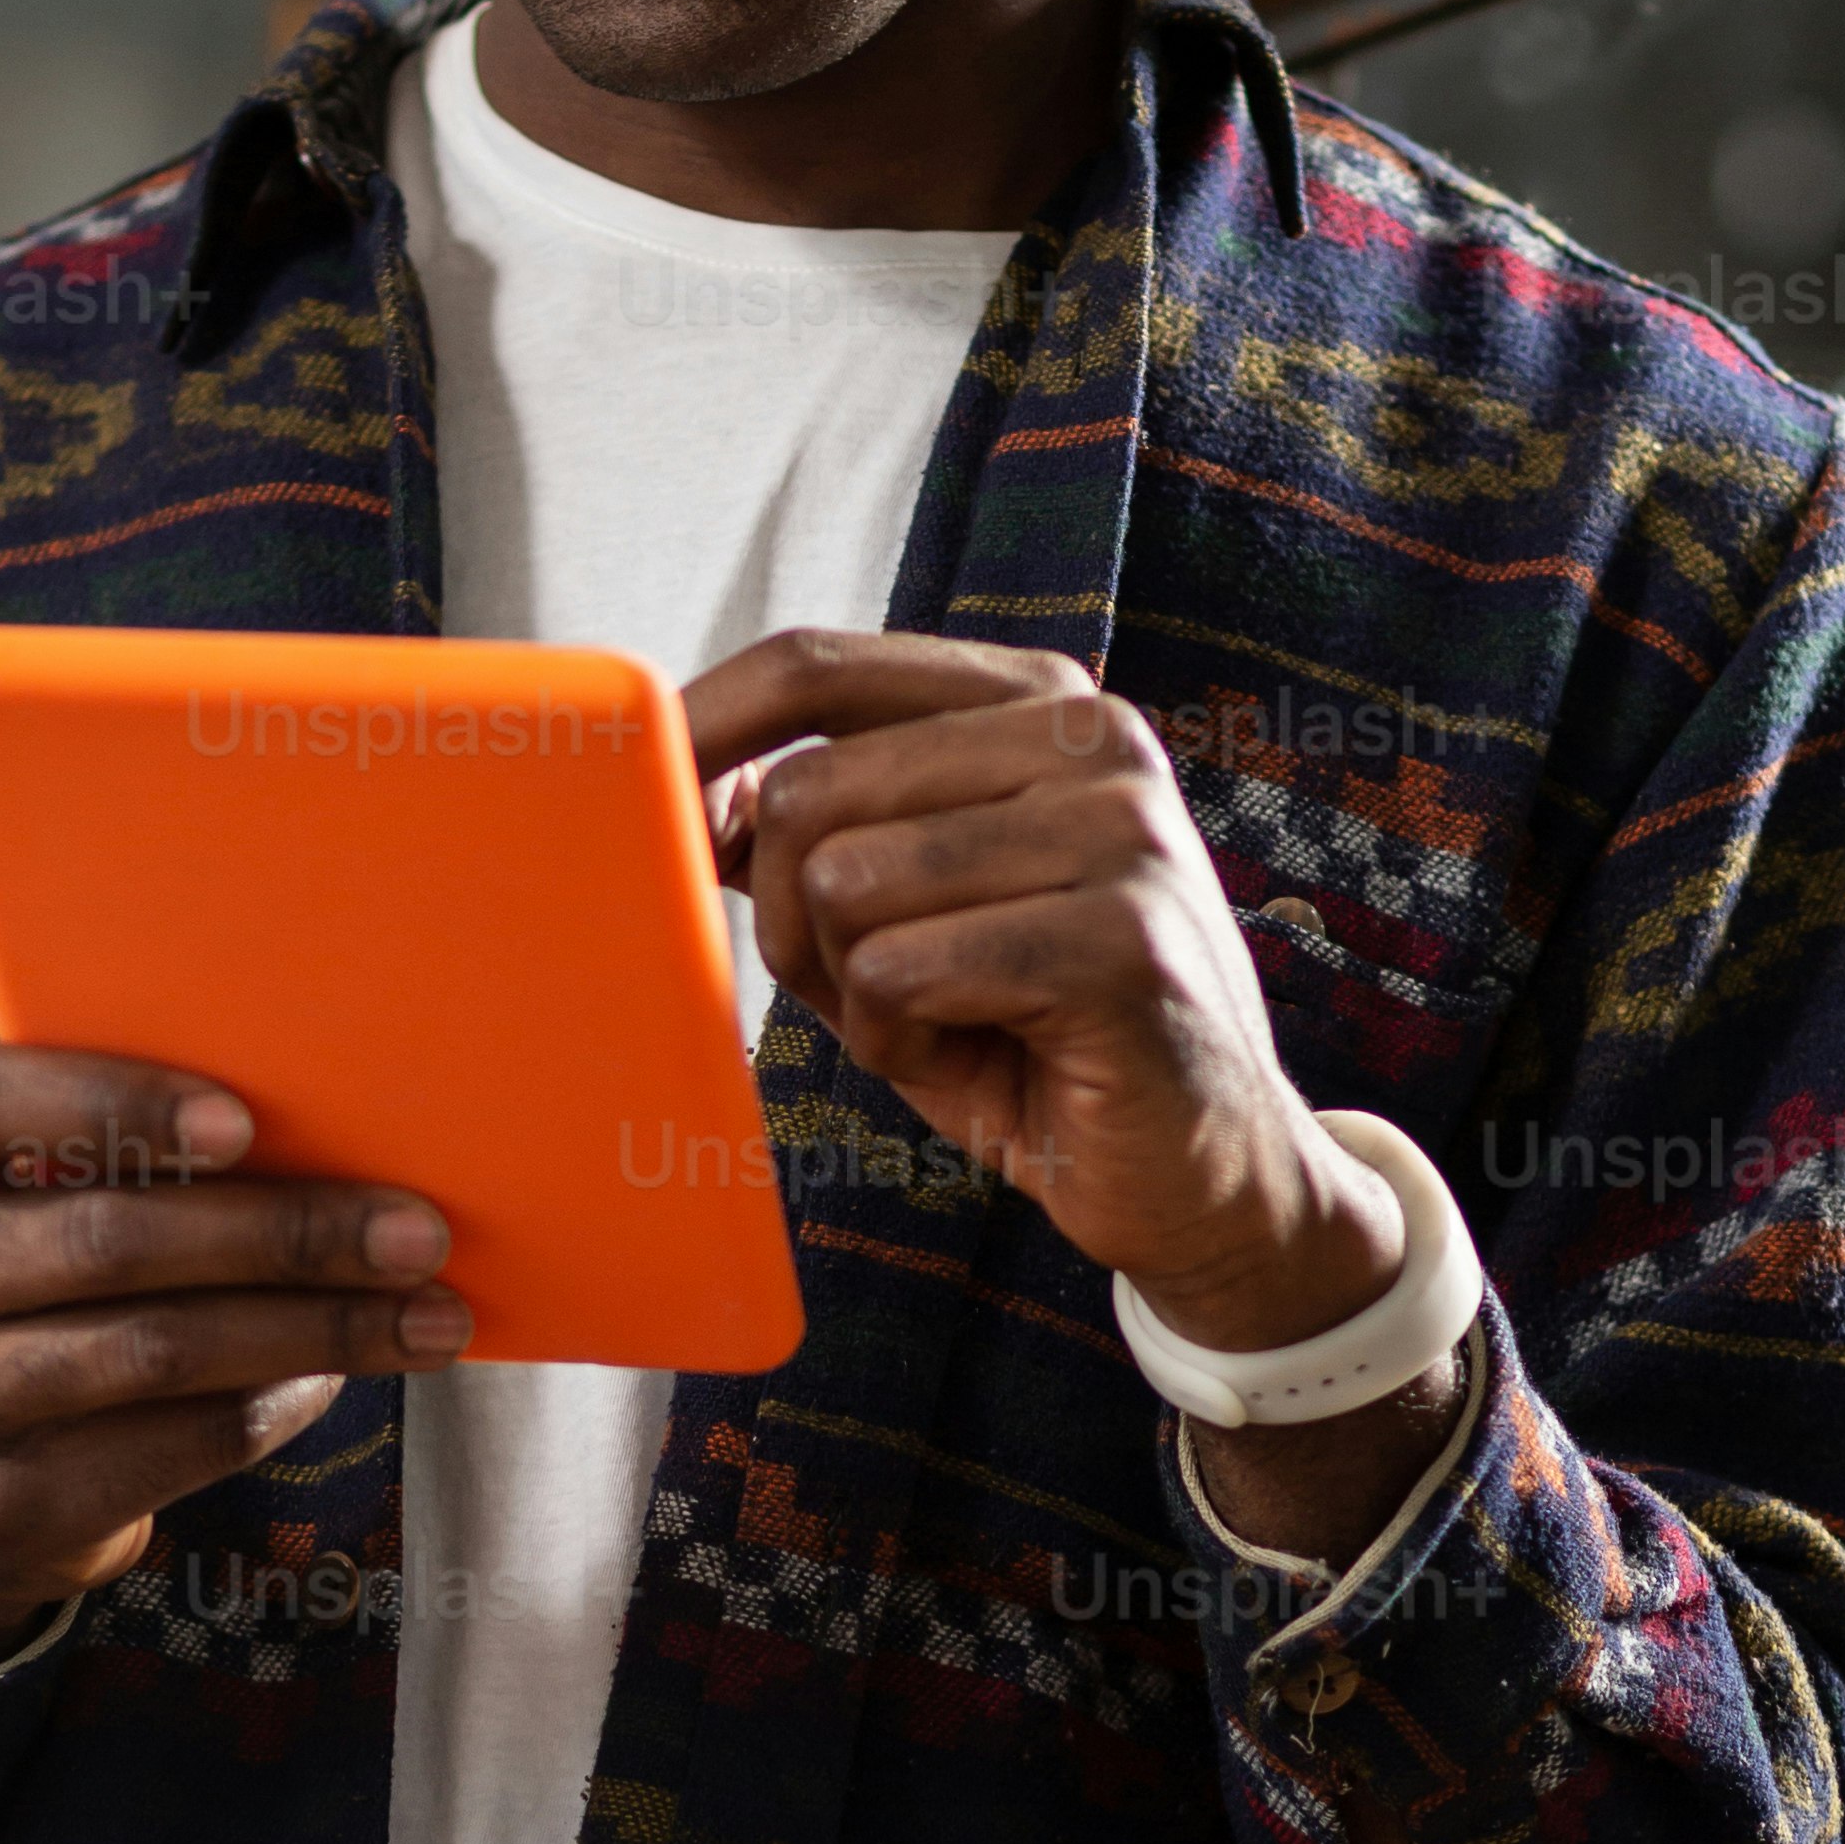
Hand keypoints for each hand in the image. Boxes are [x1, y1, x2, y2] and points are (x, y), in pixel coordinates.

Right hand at [0, 1045, 469, 1675]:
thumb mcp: (25, 1198)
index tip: (245, 1122)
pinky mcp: (2, 1504)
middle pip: (110, 1241)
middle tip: (415, 1233)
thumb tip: (335, 1132)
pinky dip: (276, 1403)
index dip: (115, 1105)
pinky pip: (174, 1443)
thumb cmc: (34, 1285)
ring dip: (316, 1329)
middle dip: (283, 1233)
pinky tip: (338, 1375)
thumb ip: (117, 1150)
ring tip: (427, 1319)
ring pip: (159, 1351)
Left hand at [686, 629, 1404, 1357]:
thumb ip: (822, 832)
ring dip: (856, 992)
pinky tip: (986, 1064)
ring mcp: (1117, 831)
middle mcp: (1090, 738)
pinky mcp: (1120, 938)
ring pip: (844, 884)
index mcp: (1037, 702)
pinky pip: (902, 971)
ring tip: (948, 1027)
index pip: (819, 667)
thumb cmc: (1040, 1038)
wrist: (1205, 1175)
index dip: (703, 725)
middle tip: (865, 995)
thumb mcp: (913, 911)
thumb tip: (682, 784)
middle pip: (808, 789)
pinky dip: (906, 1044)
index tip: (639, 796)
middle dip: (790, 917)